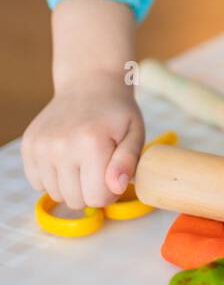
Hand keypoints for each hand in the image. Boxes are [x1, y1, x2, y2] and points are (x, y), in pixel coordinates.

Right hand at [22, 81, 144, 207]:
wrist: (88, 83)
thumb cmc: (116, 113)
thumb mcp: (134, 133)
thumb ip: (128, 162)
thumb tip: (117, 187)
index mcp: (91, 142)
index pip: (97, 198)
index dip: (109, 191)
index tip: (113, 172)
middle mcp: (61, 145)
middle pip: (75, 201)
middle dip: (90, 189)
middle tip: (99, 164)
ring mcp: (40, 146)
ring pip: (56, 194)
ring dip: (71, 184)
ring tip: (82, 158)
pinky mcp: (28, 146)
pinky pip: (38, 183)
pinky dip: (53, 177)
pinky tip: (65, 156)